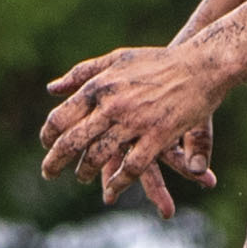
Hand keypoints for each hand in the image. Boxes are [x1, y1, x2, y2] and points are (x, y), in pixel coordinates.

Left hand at [39, 45, 225, 216]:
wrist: (200, 66)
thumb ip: (83, 73)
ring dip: (85, 171)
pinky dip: (119, 181)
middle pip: (73, 141)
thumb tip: (52, 89)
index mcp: (99, 87)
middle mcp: (111, 106)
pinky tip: (111, 189)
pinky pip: (132, 167)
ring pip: (99, 156)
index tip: (46, 144)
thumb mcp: (116, 58)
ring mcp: (134, 123)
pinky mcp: (157, 137)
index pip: (61, 116)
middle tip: (48, 173)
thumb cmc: (158, 60)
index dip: (49, 134)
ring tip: (80, 177)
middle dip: (56, 161)